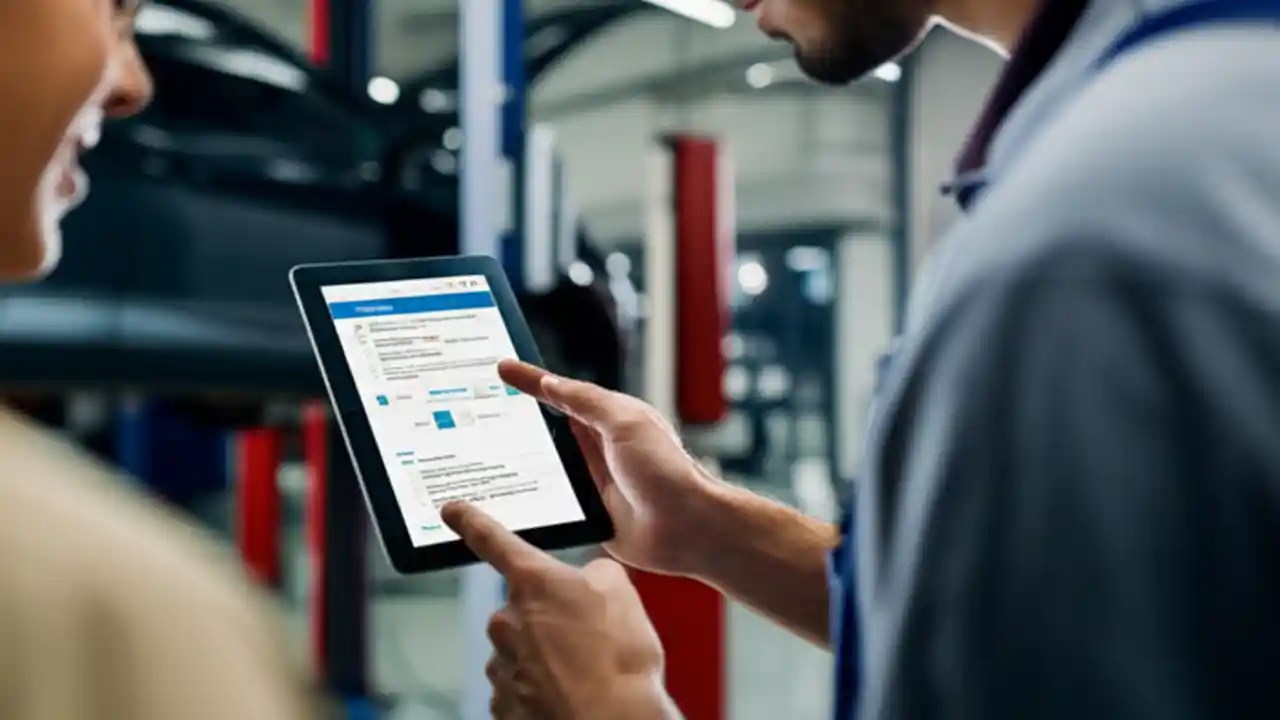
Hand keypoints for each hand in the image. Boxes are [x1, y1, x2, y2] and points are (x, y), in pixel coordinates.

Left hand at [442, 503, 675, 719]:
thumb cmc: (618, 657)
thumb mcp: (620, 590)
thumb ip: (594, 574)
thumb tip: (587, 581)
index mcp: (532, 582)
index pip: (492, 540)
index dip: (471, 521)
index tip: (452, 509)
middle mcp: (506, 620)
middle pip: (521, 609)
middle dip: (547, 620)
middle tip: (586, 638)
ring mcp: (501, 666)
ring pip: (521, 652)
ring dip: (547, 659)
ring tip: (586, 673)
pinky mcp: (502, 706)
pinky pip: (520, 689)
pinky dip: (542, 691)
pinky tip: (571, 696)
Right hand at [499, 360, 720, 575]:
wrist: (688, 527)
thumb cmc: (667, 470)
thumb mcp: (623, 421)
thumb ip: (586, 401)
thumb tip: (550, 381)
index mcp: (610, 417)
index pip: (561, 393)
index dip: (531, 381)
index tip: (502, 368)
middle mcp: (601, 446)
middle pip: (551, 428)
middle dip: (520, 419)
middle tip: (482, 408)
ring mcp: (595, 479)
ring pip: (548, 464)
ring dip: (523, 460)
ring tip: (485, 451)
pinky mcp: (591, 510)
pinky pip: (555, 499)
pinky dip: (535, 495)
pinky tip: (510, 496)